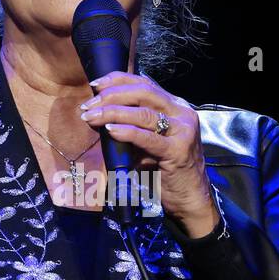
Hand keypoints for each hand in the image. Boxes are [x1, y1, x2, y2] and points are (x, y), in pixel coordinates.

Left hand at [79, 70, 218, 237]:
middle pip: (143, 92)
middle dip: (111, 95)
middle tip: (88, 105)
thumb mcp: (148, 142)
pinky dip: (126, 131)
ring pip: (144, 112)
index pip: (144, 83)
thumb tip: (99, 115)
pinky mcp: (179, 150)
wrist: (190, 199)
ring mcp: (183, 131)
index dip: (117, 80)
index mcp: (175, 106)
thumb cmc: (165, 171)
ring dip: (112, 112)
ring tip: (92, 117)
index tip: (94, 85)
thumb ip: (132, 126)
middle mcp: (182, 113)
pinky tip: (110, 130)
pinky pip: (148, 137)